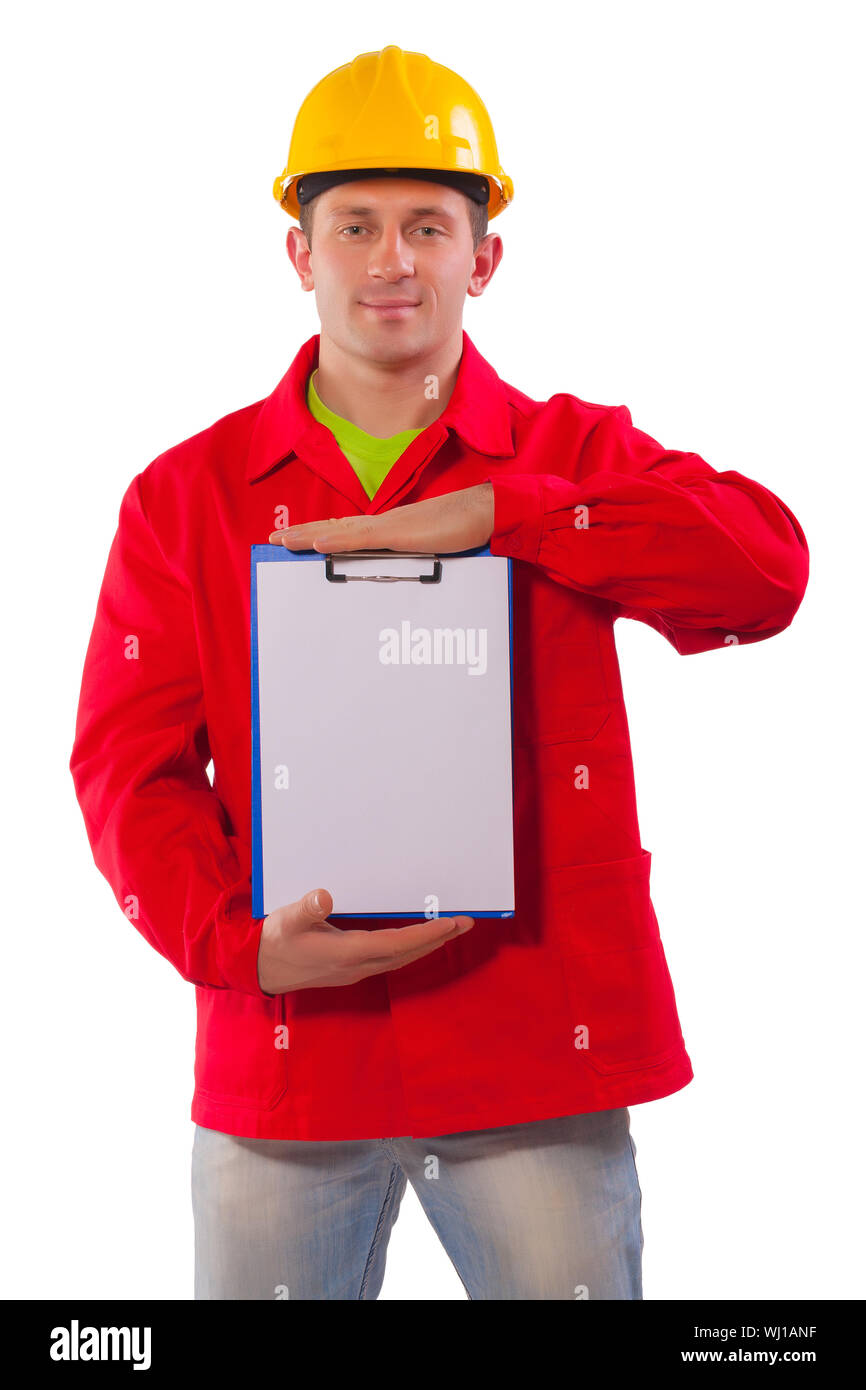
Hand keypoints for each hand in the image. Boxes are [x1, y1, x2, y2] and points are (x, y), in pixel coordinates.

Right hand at [257, 888, 474, 994]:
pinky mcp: (352, 968)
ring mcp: (356, 970)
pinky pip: (391, 958)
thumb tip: (324, 897)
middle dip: (438, 939)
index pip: (396, 945)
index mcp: (346, 953)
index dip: (426, 935)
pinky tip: (418, 938)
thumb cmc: (274, 941)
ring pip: (401, 958)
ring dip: (428, 944)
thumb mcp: (286, 920)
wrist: (259, 970)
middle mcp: (357, 965)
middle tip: (467, 923)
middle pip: (407, 954)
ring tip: (451, 929)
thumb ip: (305, 909)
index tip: (451, 924)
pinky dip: (411, 948)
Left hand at [268, 483, 493, 553]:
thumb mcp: (432, 550)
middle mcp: (383, 522)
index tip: (296, 538)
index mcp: (390, 527)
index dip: (320, 533)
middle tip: (272, 539)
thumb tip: (402, 574)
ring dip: (308, 535)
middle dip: (302, 533)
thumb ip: (414, 559)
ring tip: (281, 540)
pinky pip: (361, 538)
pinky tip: (316, 543)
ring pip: (339, 530)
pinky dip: (335, 539)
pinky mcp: (398, 533)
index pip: (346, 530)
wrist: (486, 512)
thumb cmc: (464, 530)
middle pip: (333, 527)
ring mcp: (389, 526)